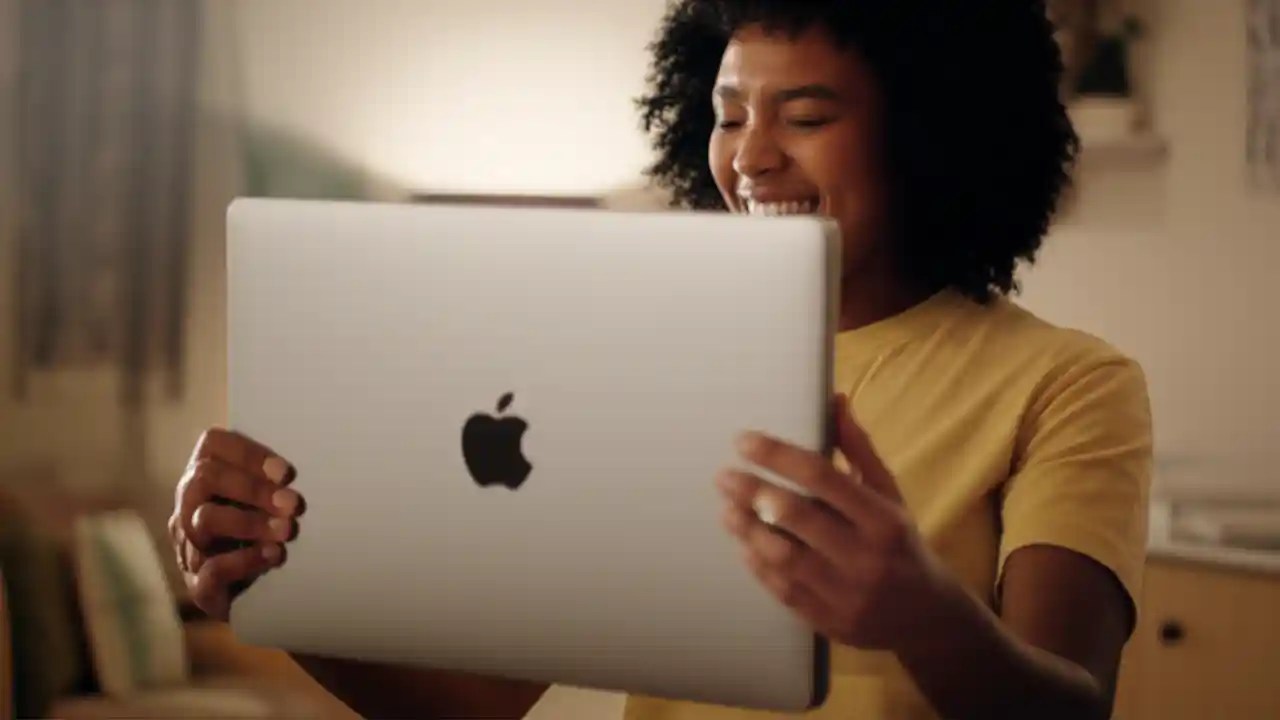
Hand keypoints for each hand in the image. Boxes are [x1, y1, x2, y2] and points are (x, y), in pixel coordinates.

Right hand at [168, 428, 304, 620]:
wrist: (270, 597)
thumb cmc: (277, 530)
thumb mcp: (278, 499)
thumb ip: (281, 477)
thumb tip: (319, 450)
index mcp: (208, 475)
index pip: (212, 444)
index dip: (249, 454)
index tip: (288, 473)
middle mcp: (191, 505)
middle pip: (205, 478)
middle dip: (254, 488)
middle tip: (295, 504)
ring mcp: (190, 546)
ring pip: (205, 520)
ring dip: (251, 522)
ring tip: (288, 530)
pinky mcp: (200, 586)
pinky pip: (211, 569)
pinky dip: (246, 560)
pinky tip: (274, 555)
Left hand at [717, 393, 948, 650]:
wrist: (926, 616)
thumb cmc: (901, 543)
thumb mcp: (890, 495)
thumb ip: (859, 450)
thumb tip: (834, 400)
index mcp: (882, 518)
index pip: (822, 477)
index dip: (778, 456)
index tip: (744, 441)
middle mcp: (865, 555)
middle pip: (796, 516)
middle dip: (753, 492)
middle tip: (724, 476)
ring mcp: (846, 593)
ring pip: (784, 556)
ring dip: (748, 530)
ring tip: (727, 510)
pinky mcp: (829, 621)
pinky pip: (783, 590)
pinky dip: (759, 566)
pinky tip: (744, 546)